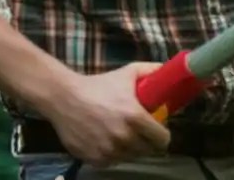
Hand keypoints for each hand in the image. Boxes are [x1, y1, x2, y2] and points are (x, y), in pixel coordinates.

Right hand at [35, 63, 171, 167]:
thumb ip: (151, 71)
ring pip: (130, 157)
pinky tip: (108, 141)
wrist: (64, 97)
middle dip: (148, 142)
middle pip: (148, 151)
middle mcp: (123, 138)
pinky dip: (113, 154)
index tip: (159, 131)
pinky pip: (112, 162)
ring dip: (131, 149)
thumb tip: (168, 70)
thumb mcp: (127, 73)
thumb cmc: (98, 85)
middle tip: (141, 133)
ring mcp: (108, 151)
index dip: (163, 135)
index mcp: (135, 117)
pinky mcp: (94, 159)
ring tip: (124, 136)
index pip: (162, 140)